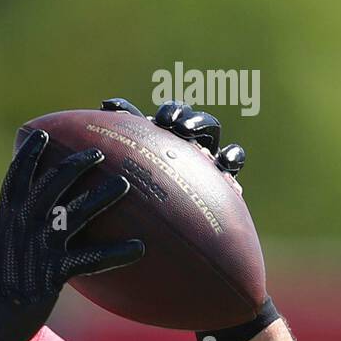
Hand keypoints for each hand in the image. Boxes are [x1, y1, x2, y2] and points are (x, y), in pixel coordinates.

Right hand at [0, 128, 143, 340]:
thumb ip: (12, 233)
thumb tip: (27, 224)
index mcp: (6, 218)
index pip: (16, 177)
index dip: (30, 154)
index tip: (43, 135)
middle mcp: (22, 226)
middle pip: (52, 184)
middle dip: (76, 164)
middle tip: (98, 153)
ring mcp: (38, 247)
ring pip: (75, 212)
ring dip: (101, 195)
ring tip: (124, 184)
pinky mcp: (53, 272)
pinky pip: (91, 258)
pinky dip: (117, 253)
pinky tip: (139, 248)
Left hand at [100, 96, 245, 187]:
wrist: (165, 235)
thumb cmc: (145, 200)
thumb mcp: (133, 165)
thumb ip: (125, 136)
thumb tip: (106, 104)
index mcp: (167, 141)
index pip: (173, 115)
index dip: (171, 112)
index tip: (161, 120)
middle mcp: (188, 146)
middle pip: (192, 118)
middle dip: (187, 119)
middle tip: (177, 127)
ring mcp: (207, 159)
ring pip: (212, 131)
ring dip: (202, 126)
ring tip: (191, 136)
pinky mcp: (225, 177)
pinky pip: (233, 157)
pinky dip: (231, 155)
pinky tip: (223, 161)